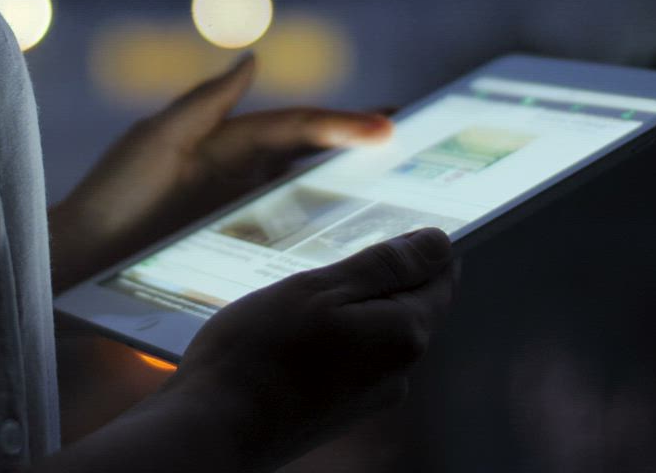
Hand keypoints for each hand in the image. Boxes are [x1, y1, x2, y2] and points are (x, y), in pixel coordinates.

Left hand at [50, 53, 391, 291]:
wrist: (80, 258)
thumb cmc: (113, 196)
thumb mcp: (157, 141)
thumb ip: (206, 103)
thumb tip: (255, 59)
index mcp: (225, 141)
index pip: (295, 126)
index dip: (341, 122)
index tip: (389, 121)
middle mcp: (238, 172)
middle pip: (309, 154)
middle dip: (357, 142)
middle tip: (413, 138)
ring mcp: (238, 210)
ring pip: (304, 191)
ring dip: (349, 183)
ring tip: (400, 182)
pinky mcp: (232, 246)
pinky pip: (285, 235)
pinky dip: (319, 229)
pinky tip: (349, 238)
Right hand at [159, 227, 456, 469]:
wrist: (213, 427)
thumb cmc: (260, 352)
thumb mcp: (321, 288)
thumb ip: (385, 266)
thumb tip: (439, 243)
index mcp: (404, 334)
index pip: (442, 276)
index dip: (419, 247)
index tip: (382, 229)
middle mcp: (398, 371)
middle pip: (407, 303)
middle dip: (372, 277)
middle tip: (320, 261)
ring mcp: (370, 395)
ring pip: (371, 329)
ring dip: (341, 307)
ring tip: (291, 301)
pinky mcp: (340, 410)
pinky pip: (347, 356)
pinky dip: (325, 337)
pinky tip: (284, 335)